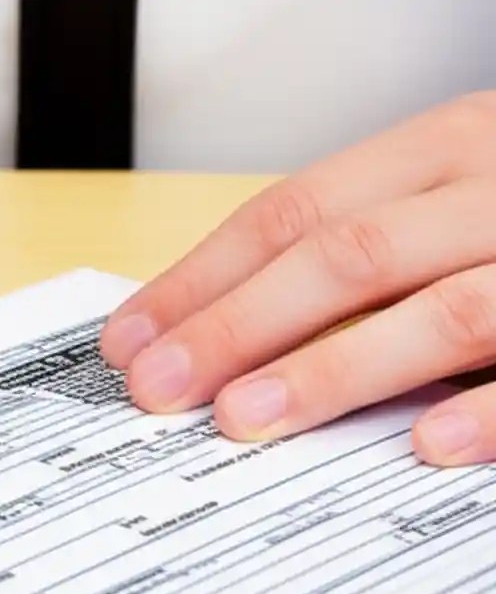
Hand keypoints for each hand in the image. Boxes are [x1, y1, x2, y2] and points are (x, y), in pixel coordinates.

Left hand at [98, 92, 495, 465]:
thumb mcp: (450, 192)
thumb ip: (359, 245)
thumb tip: (218, 323)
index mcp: (443, 147)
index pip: (291, 212)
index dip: (203, 278)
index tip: (133, 339)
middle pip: (345, 254)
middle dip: (238, 324)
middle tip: (161, 388)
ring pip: (444, 308)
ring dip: (337, 369)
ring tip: (248, 418)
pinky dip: (495, 407)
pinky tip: (426, 445)